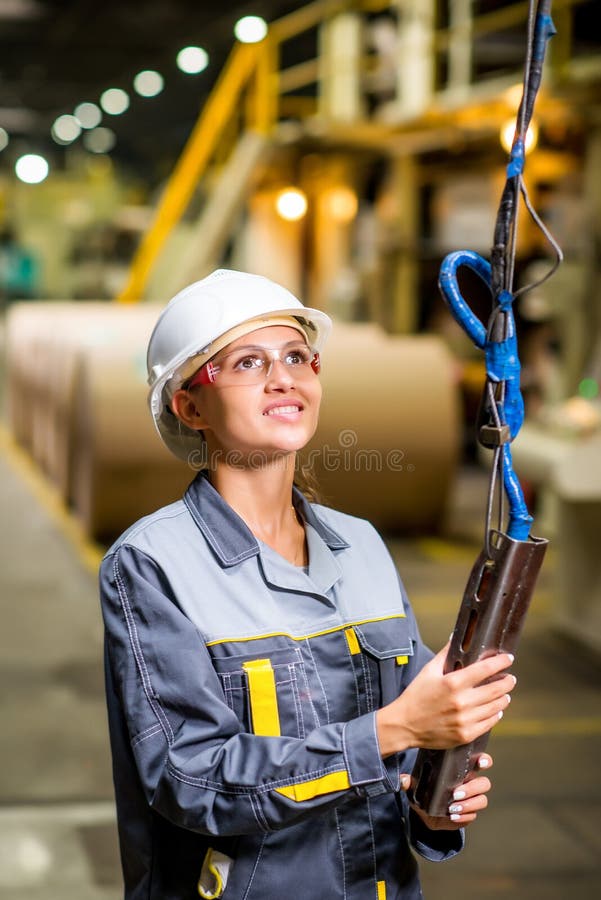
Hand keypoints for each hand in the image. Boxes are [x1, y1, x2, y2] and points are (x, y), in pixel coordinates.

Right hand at [376, 644, 515, 755]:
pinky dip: (495, 715)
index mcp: (453, 683)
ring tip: (504, 694)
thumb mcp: (429, 671)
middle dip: (507, 682)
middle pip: (496, 689)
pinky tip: (495, 711)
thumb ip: (445, 654)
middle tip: (510, 678)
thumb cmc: (416, 696)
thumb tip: (455, 637)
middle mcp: (461, 701)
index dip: (500, 662)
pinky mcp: (466, 735)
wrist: (405, 725)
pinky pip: (489, 724)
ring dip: (503, 698)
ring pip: (495, 707)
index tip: (508, 658)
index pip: (485, 669)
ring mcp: (465, 720)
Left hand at [400, 753, 493, 830]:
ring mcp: (472, 799)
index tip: (481, 762)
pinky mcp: (469, 814)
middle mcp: (470, 783)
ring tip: (452, 808)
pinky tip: (452, 816)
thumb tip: (403, 780)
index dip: (484, 760)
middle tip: (456, 793)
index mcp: (461, 770)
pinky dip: (464, 816)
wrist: (426, 814)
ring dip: (468, 804)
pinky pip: (473, 815)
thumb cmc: (425, 791)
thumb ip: (410, 782)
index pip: (479, 761)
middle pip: (484, 783)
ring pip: (482, 800)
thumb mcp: (416, 785)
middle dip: (472, 788)